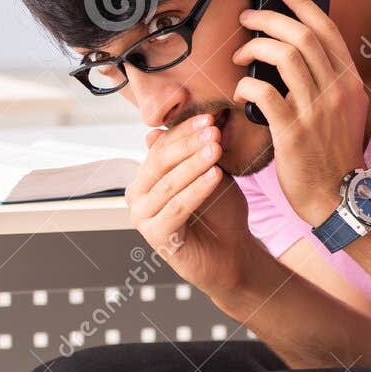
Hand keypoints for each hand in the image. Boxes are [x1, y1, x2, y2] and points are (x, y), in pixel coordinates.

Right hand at [125, 114, 256, 297]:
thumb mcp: (209, 173)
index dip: (184, 131)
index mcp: (145, 179)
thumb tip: (171, 123)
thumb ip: (192, 152)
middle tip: (213, 130)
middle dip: (189, 144)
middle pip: (160, 162)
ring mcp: (142, 217)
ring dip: (194, 163)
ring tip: (216, 149)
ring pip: (168, 183)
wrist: (232, 253)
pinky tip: (215, 174)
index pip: (160, 147)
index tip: (209, 118)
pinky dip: (197, 189)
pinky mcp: (155, 236)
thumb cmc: (219, 213)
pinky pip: (177, 207)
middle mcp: (137, 196)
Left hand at [232, 0, 369, 224]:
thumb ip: (326, 80)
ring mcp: (315, 110)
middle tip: (247, 18)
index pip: (326, 29)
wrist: (339, 196)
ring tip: (239, 55)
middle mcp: (335, 90)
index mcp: (348, 81)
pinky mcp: (292, 131)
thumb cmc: (333, 152)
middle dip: (269, 18)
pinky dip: (247, 83)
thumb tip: (296, 52)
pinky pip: (264, 92)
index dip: (303, 2)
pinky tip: (241, 87)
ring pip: (284, 55)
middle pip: (301, 35)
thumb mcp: (343, 109)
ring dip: (254, 47)